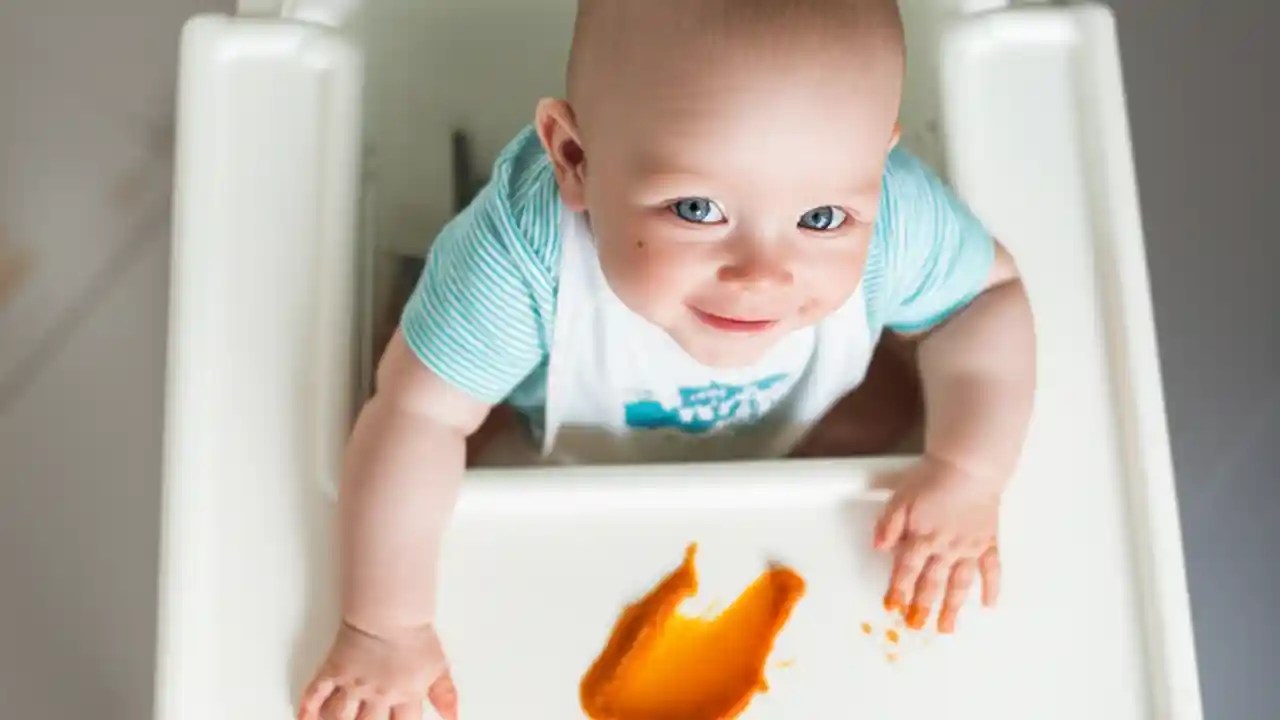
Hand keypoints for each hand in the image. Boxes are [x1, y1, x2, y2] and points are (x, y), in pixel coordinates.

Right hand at [298, 620, 457, 719]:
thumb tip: (454, 719)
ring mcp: (352, 684)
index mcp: (403, 696)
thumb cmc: (416, 635)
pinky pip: (315, 694)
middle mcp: (376, 695)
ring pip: (338, 717)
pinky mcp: (333, 669)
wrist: (391, 611)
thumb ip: (445, 697)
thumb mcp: (438, 667)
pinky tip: (304, 719)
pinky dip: (307, 709)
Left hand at [874, 456, 1001, 633]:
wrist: (968, 466)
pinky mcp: (988, 541)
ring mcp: (969, 547)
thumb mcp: (900, 497)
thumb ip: (889, 524)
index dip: (899, 589)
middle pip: (932, 583)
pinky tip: (989, 605)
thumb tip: (879, 548)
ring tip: (947, 628)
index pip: (907, 569)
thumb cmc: (933, 478)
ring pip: (960, 584)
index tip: (893, 606)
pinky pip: (992, 570)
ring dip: (953, 608)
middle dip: (923, 606)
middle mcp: (946, 548)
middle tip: (917, 626)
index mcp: (923, 537)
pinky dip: (992, 588)